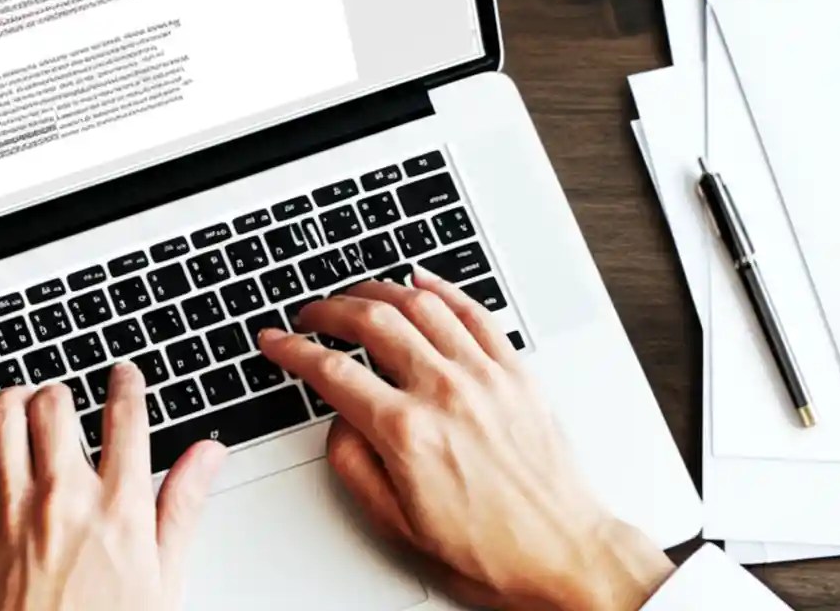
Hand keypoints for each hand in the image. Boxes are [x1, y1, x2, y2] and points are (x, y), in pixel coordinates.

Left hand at [0, 365, 226, 610]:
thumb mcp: (163, 577)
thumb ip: (183, 506)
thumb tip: (208, 456)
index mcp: (118, 507)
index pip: (125, 417)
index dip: (127, 384)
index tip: (125, 376)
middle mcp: (64, 499)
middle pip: (57, 406)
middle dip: (65, 391)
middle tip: (68, 396)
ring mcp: (12, 511)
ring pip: (5, 419)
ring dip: (16, 399)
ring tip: (26, 400)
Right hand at [259, 268, 673, 610]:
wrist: (563, 555)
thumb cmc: (489, 550)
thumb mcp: (397, 523)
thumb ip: (354, 464)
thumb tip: (339, 419)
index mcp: (408, 433)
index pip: (332, 371)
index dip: (293, 349)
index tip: (276, 341)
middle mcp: (446, 393)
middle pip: (373, 321)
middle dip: (330, 309)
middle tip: (311, 313)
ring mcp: (485, 377)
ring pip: (421, 305)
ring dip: (379, 291)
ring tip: (357, 295)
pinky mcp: (517, 373)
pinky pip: (474, 313)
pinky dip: (442, 291)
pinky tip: (422, 284)